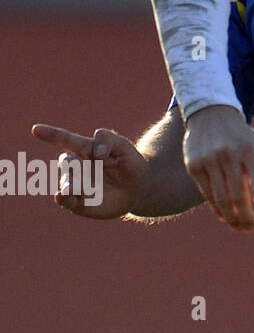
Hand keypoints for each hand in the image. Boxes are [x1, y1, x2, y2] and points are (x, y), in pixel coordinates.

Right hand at [30, 124, 146, 218]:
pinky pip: (67, 201)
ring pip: (66, 181)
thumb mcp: (123, 146)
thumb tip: (95, 152)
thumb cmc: (128, 163)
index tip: (36, 129)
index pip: (66, 139)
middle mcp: (77, 166)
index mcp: (85, 149)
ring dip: (69, 183)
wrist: (139, 188)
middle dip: (68, 162)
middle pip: (66, 161)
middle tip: (74, 163)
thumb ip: (108, 140)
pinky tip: (62, 195)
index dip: (51, 134)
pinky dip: (64, 198)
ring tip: (72, 187)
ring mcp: (77, 184)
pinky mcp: (79, 202)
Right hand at [182, 105, 253, 230]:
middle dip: (245, 218)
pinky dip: (216, 208)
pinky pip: (206, 193)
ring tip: (238, 228)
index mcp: (251, 151)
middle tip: (250, 230)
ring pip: (221, 198)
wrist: (210, 114)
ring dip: (230, 218)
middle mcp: (230, 155)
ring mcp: (210, 160)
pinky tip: (224, 216)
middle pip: (239, 197)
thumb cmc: (240, 135)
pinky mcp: (194, 165)